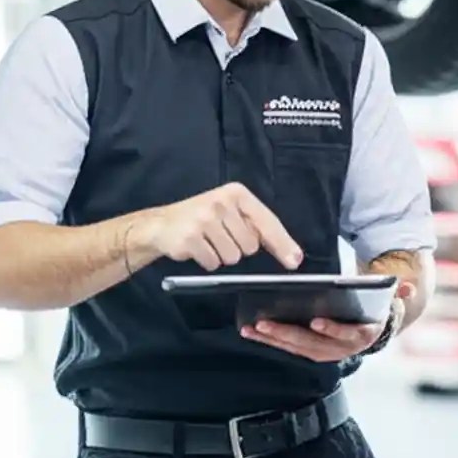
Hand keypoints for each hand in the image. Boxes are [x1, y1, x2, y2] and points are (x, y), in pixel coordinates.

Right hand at [140, 182, 302, 270]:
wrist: (162, 224)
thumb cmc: (203, 219)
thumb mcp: (230, 212)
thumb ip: (256, 227)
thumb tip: (292, 256)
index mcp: (237, 193)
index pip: (267, 221)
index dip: (283, 244)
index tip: (295, 261)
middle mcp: (221, 202)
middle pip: (250, 245)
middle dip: (238, 248)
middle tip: (220, 237)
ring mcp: (204, 219)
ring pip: (233, 257)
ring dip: (221, 256)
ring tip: (207, 242)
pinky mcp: (190, 238)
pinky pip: (213, 263)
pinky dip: (207, 262)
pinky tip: (197, 248)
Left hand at [241, 281, 414, 361]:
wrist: (371, 332)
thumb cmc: (374, 310)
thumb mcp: (388, 302)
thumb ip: (398, 293)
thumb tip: (409, 286)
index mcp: (361, 335)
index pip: (346, 334)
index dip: (332, 329)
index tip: (316, 321)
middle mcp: (340, 348)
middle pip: (311, 343)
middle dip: (287, 333)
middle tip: (265, 322)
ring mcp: (323, 352)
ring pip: (294, 347)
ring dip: (272, 338)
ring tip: (251, 327)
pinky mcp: (309, 351)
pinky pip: (287, 347)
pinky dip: (269, 339)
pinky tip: (251, 330)